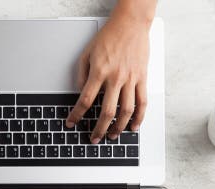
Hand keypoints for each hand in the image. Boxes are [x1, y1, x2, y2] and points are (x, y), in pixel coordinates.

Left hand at [65, 0, 155, 141]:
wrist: (130, 24)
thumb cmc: (109, 36)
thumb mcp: (87, 53)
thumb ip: (82, 75)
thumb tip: (81, 93)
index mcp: (99, 71)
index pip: (86, 100)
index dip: (77, 115)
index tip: (72, 123)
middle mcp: (115, 77)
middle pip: (107, 112)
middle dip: (99, 129)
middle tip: (94, 138)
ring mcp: (131, 79)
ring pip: (126, 111)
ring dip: (118, 128)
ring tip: (112, 136)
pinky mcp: (142, 78)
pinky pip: (142, 103)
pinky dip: (139, 118)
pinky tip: (133, 127)